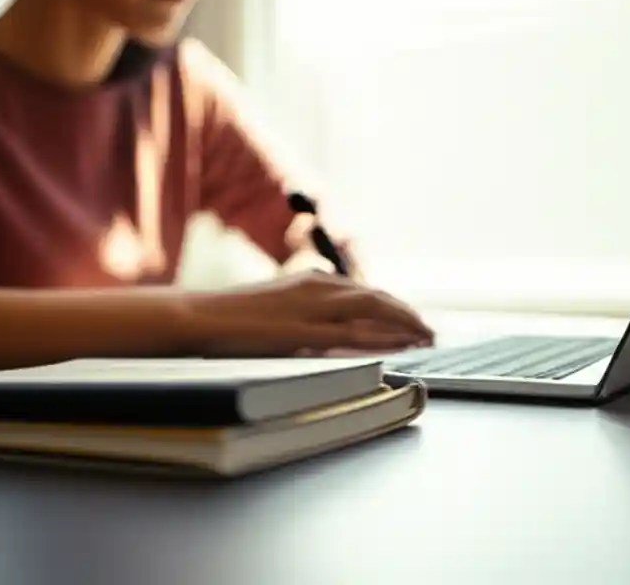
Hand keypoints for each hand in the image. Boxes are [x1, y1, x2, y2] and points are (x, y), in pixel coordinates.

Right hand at [182, 271, 433, 356]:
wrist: (197, 318)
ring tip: (428, 340)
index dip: (395, 307)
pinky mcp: (302, 330)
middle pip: (377, 299)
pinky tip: (399, 347)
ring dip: (404, 324)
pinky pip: (351, 334)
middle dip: (408, 316)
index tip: (415, 322)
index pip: (366, 293)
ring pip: (372, 311)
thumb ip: (306, 319)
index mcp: (312, 282)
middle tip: (432, 333)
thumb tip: (331, 335)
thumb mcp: (277, 313)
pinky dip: (381, 338)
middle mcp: (318, 289)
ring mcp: (311, 308)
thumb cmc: (231, 320)